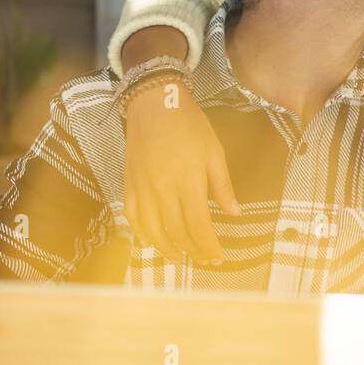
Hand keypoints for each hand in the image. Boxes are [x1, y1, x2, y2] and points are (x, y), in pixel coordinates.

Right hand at [122, 82, 240, 263]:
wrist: (154, 104)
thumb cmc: (189, 126)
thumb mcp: (214, 153)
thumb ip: (223, 187)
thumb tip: (235, 214)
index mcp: (187, 182)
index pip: (198, 226)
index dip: (208, 246)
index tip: (219, 257)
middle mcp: (161, 190)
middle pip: (176, 233)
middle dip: (193, 251)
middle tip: (206, 260)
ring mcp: (141, 189)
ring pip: (152, 232)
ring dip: (168, 250)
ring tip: (183, 259)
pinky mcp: (128, 185)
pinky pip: (133, 219)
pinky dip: (143, 235)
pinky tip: (155, 242)